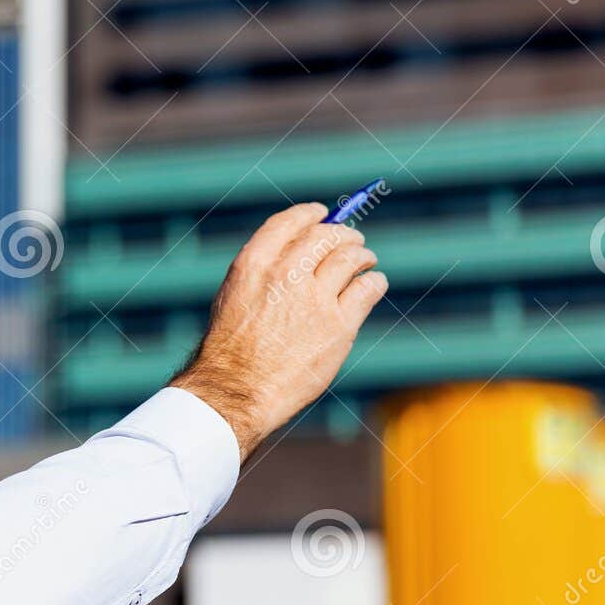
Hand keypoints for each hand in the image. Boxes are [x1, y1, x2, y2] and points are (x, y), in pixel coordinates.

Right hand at [170, 202, 386, 458]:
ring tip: (366, 261)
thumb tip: (299, 255)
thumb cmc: (231, 350)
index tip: (322, 213)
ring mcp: (314, 299)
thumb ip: (263, 273)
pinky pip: (368, 287)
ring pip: (352, 257)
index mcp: (253, 265)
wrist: (237, 391)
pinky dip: (373, 281)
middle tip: (353, 240)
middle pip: (326, 236)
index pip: (290, 223)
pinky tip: (373, 284)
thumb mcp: (233, 299)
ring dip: (363, 255)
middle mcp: (285, 275)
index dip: (310, 214)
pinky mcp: (339, 325)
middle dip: (343, 234)